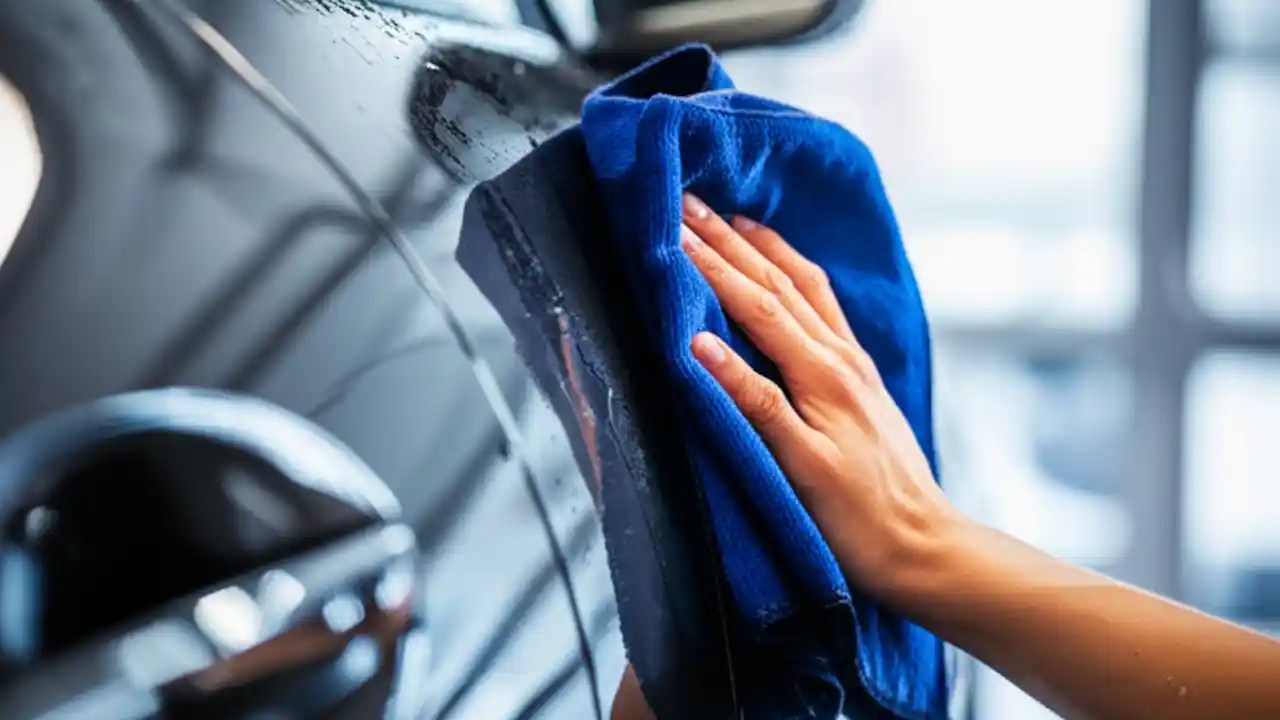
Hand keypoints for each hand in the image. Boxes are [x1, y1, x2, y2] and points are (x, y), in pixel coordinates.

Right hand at [679, 193, 956, 602]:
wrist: (924, 546)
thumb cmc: (857, 520)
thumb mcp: (800, 467)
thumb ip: (753, 402)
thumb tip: (699, 347)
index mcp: (823, 375)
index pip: (755, 304)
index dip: (711, 264)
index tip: (671, 227)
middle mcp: (841, 358)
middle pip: (777, 282)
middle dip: (730, 239)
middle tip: (688, 200)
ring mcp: (855, 365)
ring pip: (805, 287)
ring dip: (764, 246)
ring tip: (732, 215)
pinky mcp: (861, 379)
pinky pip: (825, 307)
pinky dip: (797, 274)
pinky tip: (787, 269)